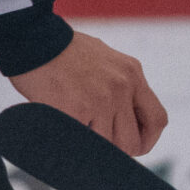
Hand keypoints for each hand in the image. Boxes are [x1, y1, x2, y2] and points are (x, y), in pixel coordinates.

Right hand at [11, 30, 166, 154]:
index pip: (158, 119)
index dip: (147, 140)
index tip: (133, 146)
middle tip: (98, 146)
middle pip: (133, 141)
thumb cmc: (62, 51)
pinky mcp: (77, 109)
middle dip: (116, 152)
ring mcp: (101, 98)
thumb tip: (121, 119)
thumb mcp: (105, 61)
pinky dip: (73, 144)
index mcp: (132, 73)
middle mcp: (122, 86)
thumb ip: (118, 86)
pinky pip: (83, 143)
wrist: (32, 38)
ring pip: (108, 148)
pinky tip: (62, 130)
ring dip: (91, 147)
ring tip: (74, 130)